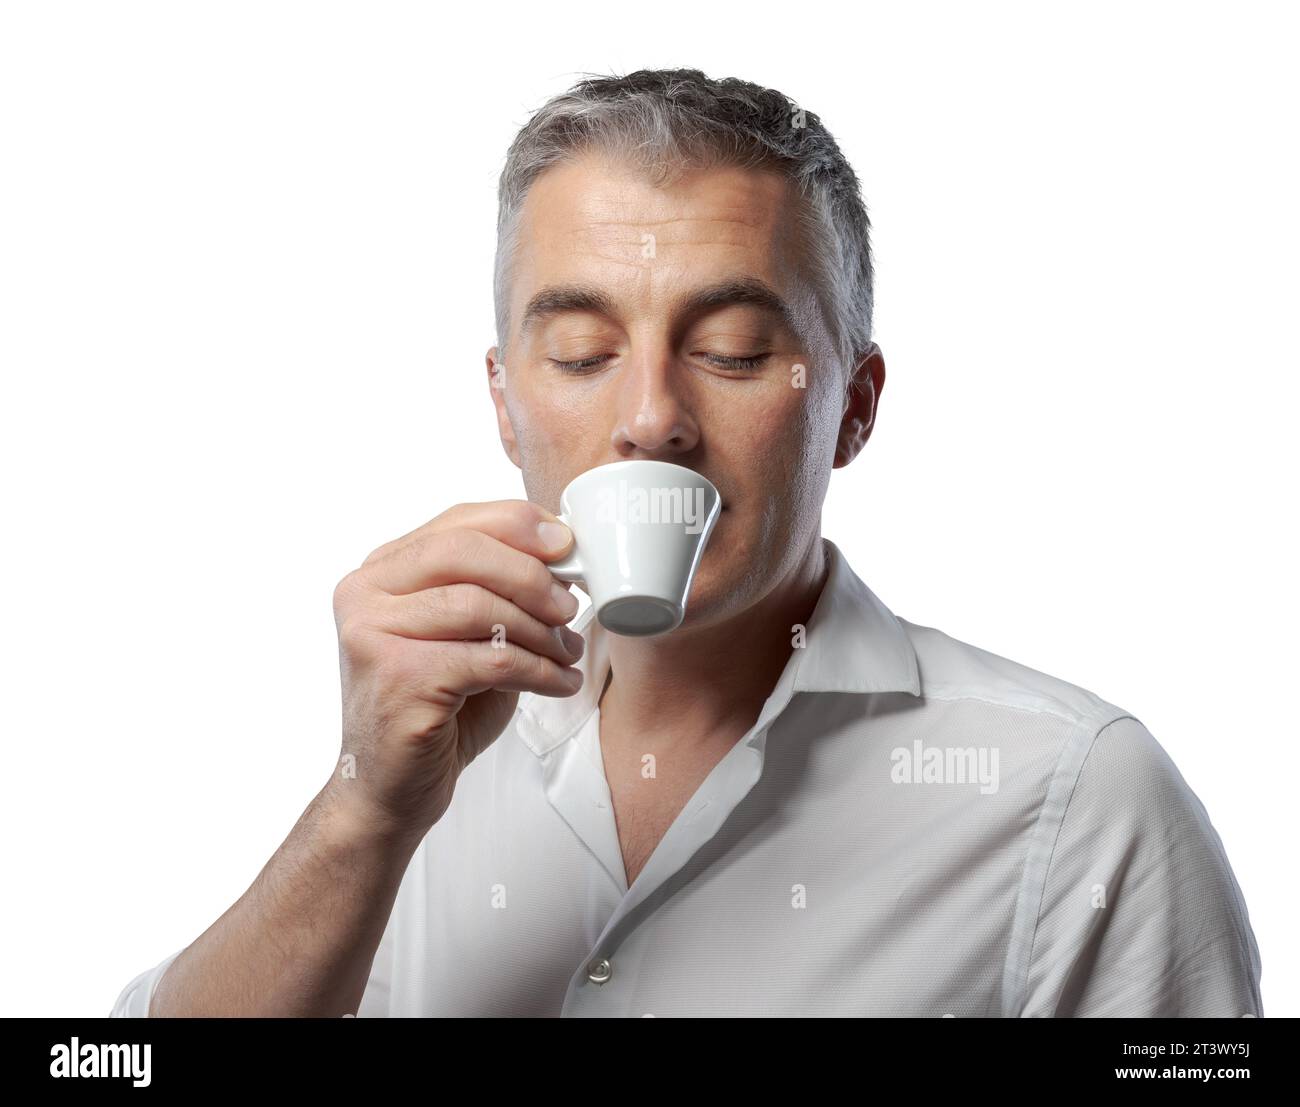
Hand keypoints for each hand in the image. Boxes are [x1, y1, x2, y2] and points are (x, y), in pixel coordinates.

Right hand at [327, 500, 583, 837]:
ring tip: (567, 653)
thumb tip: (562, 554)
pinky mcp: (398, 680)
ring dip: (540, 631)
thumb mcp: (467, 636)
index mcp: (380, 572)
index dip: (518, 526)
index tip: (567, 545)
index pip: (456, 523)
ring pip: (479, 606)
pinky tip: (560, 683)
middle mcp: (364, 595)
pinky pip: (490, 659)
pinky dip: (538, 670)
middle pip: (463, 552)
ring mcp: (373, 636)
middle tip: (569, 606)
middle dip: (531, 575)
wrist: (390, 791)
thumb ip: (495, 590)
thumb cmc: (436, 710)